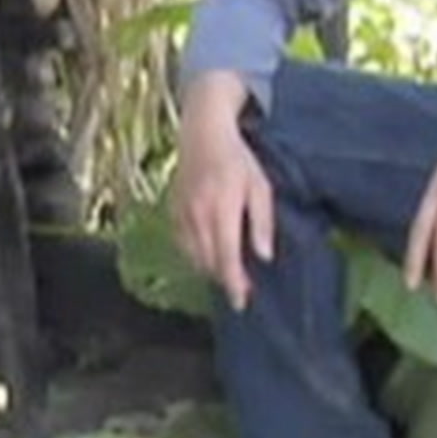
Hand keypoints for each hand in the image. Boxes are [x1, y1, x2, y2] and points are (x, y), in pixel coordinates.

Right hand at [173, 79, 272, 312]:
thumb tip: (263, 257)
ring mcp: (181, 216)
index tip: (242, 302)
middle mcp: (197, 216)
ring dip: (211, 270)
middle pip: (209, 262)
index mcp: (222, 209)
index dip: (234, 283)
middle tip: (242, 289)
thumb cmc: (238, 160)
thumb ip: (261, 222)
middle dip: (225, 280)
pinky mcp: (172, 214)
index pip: (226, 257)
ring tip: (228, 273)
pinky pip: (183, 246)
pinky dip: (196, 257)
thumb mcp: (260, 187)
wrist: (202, 135)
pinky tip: (209, 256)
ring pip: (194, 257)